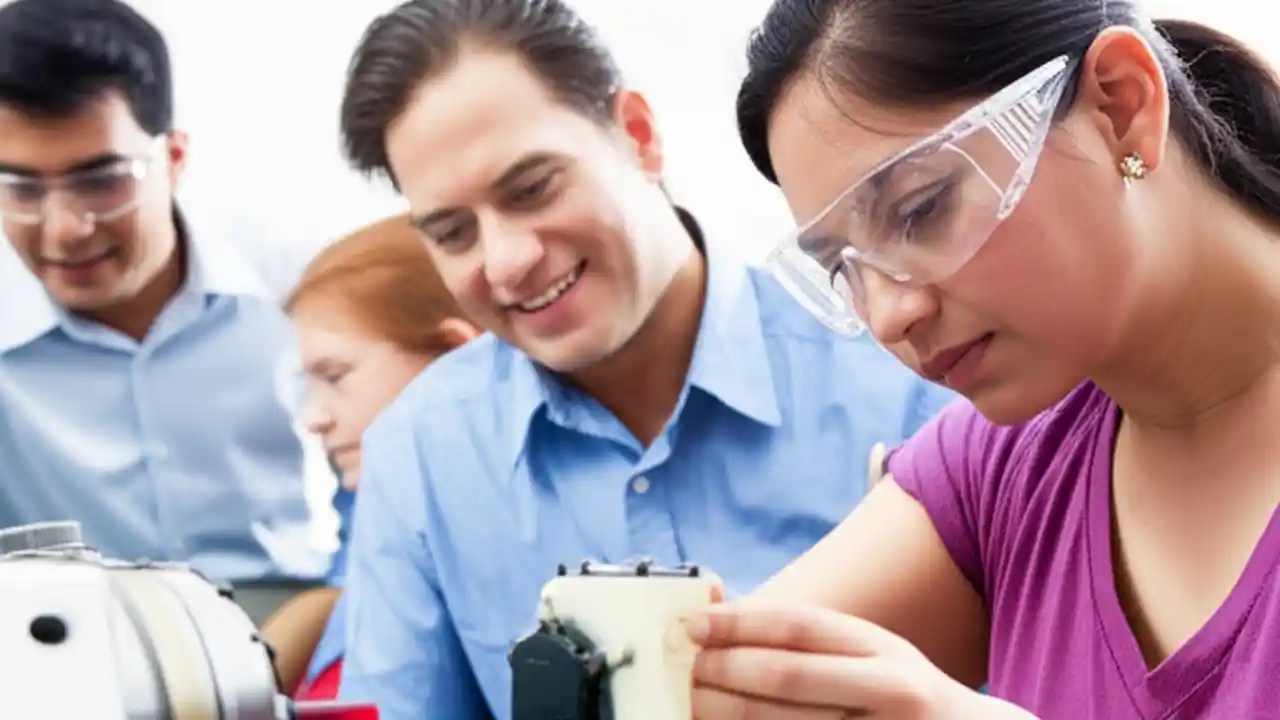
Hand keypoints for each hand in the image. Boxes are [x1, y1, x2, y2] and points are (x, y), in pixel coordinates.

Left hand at [686, 601, 1034, 718]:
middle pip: (788, 676)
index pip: (800, 627)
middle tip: (685, 665)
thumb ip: (805, 637)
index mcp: (883, 649)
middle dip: (725, 670)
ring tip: (692, 700)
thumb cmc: (899, 698)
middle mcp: (890, 690)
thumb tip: (718, 604)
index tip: (695, 624)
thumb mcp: (869, 655)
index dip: (741, 623)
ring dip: (727, 712)